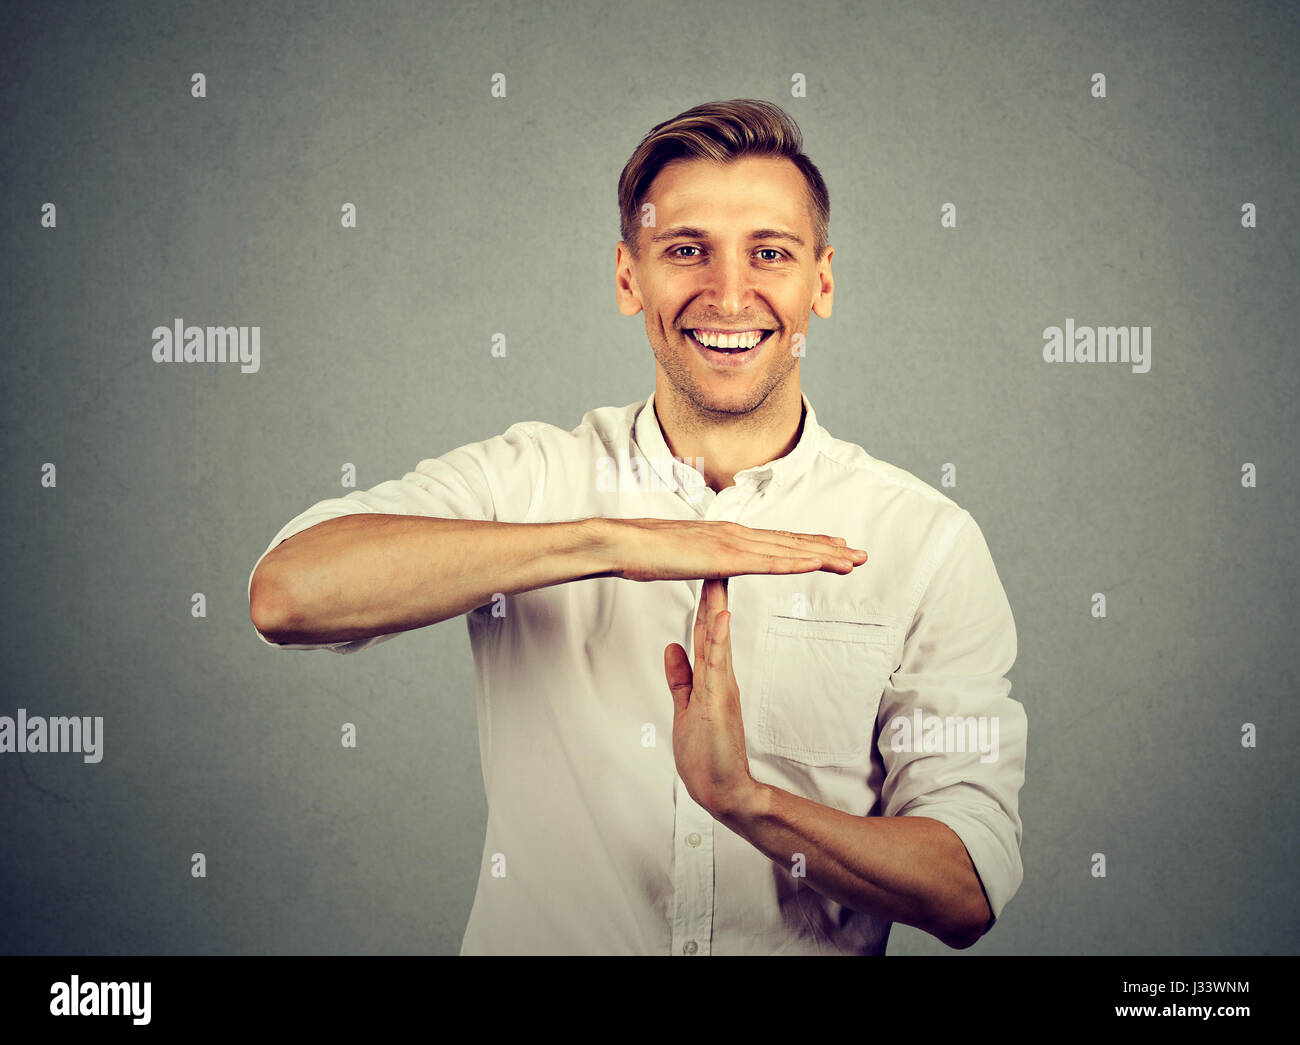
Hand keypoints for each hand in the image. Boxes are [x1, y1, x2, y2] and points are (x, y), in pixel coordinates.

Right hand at [607, 518, 866, 582]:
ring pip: (787, 550)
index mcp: (726, 535)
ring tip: (852, 561)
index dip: (808, 544)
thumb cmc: (645, 553)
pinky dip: (794, 562)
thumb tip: (711, 564)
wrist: (622, 542)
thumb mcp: (684, 558)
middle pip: (791, 542)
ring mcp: (731, 543)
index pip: (776, 541)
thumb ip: (703, 560)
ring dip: (823, 555)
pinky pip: (766, 562)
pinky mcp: (723, 557)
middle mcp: (735, 534)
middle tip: (861, 554)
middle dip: (829, 549)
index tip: (834, 547)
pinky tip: (816, 565)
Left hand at [664, 578, 760, 818]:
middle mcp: (719, 677)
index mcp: (710, 677)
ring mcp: (721, 688)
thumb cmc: (706, 754)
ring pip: (718, 640)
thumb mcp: (686, 706)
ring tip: (719, 576)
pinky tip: (720, 618)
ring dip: (717, 607)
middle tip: (718, 556)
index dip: (703, 601)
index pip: (705, 631)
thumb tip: (671, 647)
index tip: (705, 571)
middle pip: (714, 628)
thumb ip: (680, 677)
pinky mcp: (720, 702)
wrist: (722, 790)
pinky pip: (718, 665)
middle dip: (714, 593)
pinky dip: (718, 640)